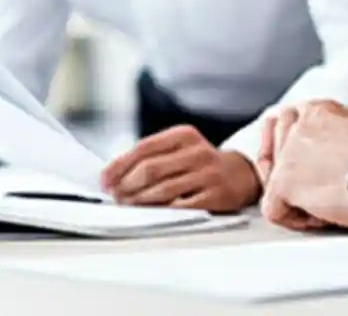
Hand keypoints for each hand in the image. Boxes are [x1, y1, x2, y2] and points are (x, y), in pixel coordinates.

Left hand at [101, 126, 261, 212]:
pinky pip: (182, 206)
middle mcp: (198, 151)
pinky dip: (162, 211)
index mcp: (184, 135)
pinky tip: (151, 213)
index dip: (120, 165)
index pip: (144, 148)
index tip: (105, 180)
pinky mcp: (217, 196)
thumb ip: (151, 157)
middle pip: (151, 169)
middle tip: (115, 196)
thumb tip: (113, 176)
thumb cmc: (199, 163)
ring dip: (139, 200)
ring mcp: (209, 173)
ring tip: (128, 205)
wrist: (242, 173)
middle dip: (127, 185)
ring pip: (164, 189)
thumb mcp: (179, 149)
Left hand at [261, 102, 347, 232]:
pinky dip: (296, 220)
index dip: (301, 148)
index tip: (313, 164)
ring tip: (323, 203)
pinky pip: (275, 209)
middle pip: (277, 147)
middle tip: (316, 187)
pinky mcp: (283, 184)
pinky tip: (320, 217)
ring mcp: (287, 156)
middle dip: (293, 168)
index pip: (292, 123)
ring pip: (274, 178)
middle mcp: (298, 126)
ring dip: (296, 194)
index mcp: (320, 112)